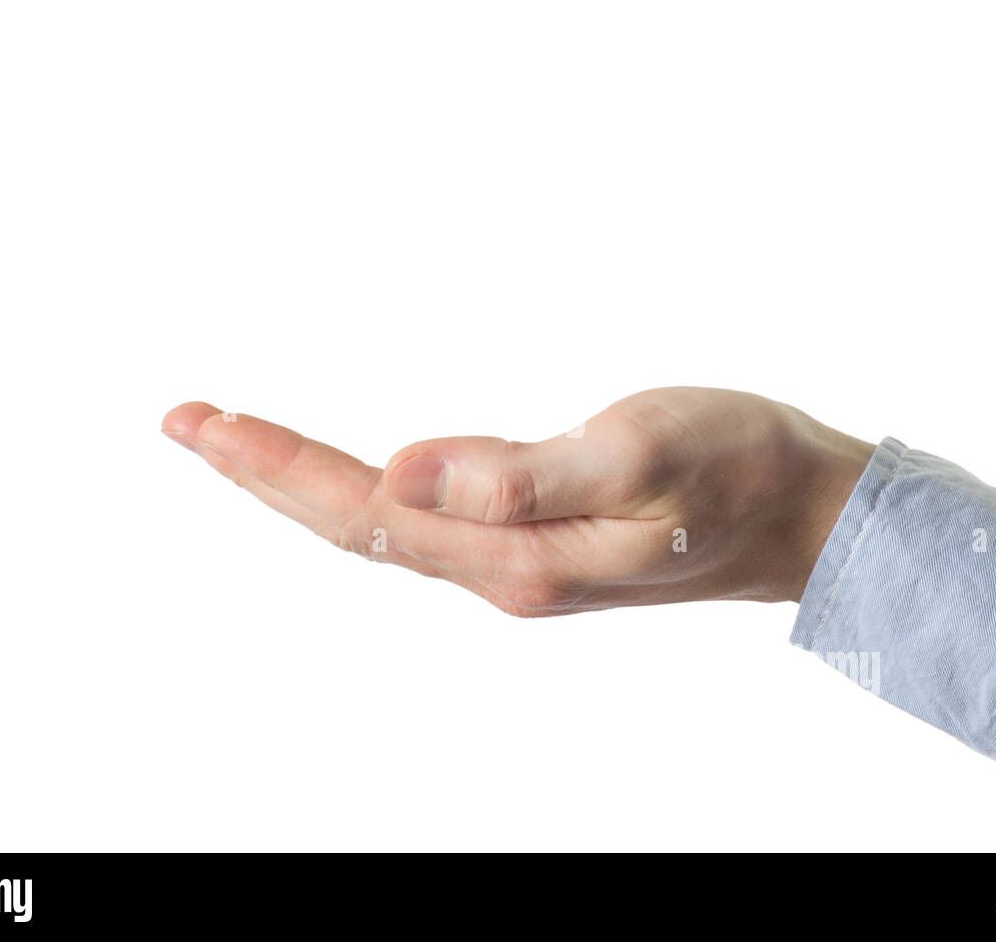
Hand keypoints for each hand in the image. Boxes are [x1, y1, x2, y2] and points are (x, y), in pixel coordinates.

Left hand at [161, 387, 873, 614]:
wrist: (808, 520)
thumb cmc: (741, 473)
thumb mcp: (641, 456)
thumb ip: (521, 475)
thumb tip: (399, 468)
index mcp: (518, 558)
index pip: (366, 512)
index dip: (276, 468)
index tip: (200, 421)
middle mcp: (504, 574)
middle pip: (356, 527)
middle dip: (266, 476)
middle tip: (187, 422)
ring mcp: (520, 565)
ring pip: (386, 529)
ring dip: (306, 486)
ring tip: (240, 442)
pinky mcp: (540, 545)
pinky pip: (426, 525)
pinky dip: (366, 493)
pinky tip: (352, 479)